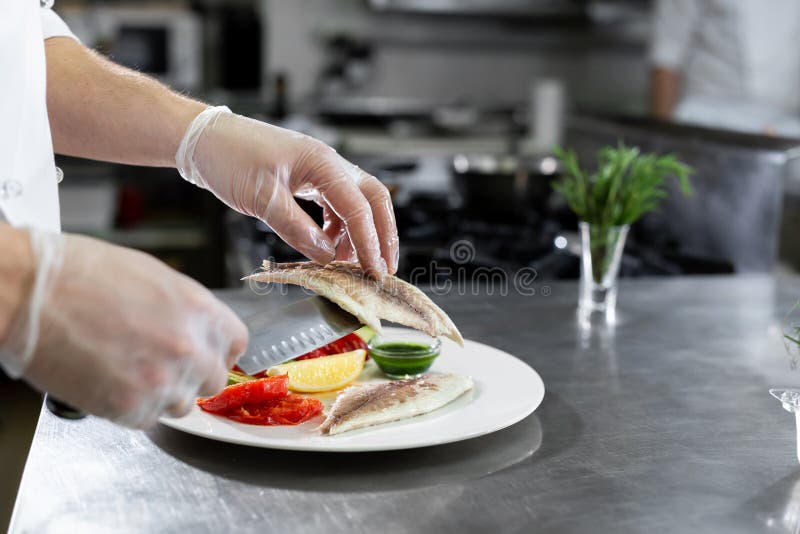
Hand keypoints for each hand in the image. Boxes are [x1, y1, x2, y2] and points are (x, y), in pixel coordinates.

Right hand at [0, 230, 247, 427]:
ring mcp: (163, 381)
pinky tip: (109, 381)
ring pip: (181, 405)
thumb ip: (186, 309)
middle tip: (159, 364)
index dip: (218, 349)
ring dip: (160, 393)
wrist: (31, 292)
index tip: (206, 352)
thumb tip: (196, 328)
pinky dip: (130, 407)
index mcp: (201, 310)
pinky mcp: (130, 407)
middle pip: (213, 380)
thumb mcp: (154, 277)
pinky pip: (145, 420)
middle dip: (190, 374)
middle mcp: (190, 348)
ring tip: (127, 369)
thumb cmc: (81, 275)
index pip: (236, 344)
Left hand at [175, 107, 398, 275]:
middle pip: (373, 200)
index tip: (375, 271)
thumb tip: (326, 257)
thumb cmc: (228, 157)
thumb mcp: (261, 197)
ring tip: (352, 265)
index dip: (370, 242)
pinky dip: (338, 230)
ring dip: (359, 235)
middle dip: (383, 235)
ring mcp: (320, 172)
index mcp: (323, 163)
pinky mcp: (307, 181)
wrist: (203, 139)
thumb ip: (296, 228)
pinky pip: (335, 207)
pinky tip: (328, 248)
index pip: (358, 207)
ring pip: (356, 204)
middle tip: (385, 268)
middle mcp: (328, 165)